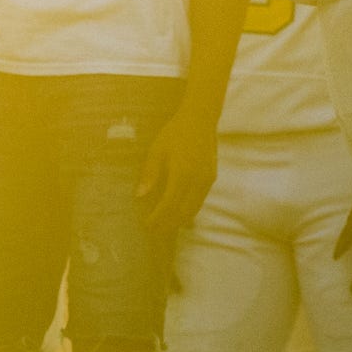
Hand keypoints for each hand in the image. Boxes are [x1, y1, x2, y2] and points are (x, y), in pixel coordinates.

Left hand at [138, 107, 219, 248]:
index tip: (147, 225)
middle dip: (168, 224)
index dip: (158, 218)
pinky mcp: (211, 178)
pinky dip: (189, 210)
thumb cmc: (174, 133)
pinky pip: (200, 200)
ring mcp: (207, 180)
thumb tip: (139, 196)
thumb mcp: (157, 151)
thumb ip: (149, 174)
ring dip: (179, 220)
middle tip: (154, 231)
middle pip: (183, 212)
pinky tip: (179, 214)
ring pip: (194, 209)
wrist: (200, 120)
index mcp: (182, 174)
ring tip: (165, 226)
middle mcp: (197, 180)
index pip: (169, 205)